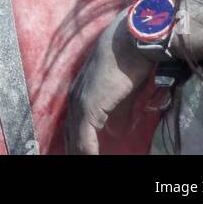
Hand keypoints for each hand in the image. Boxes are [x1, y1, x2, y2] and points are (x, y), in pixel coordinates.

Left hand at [65, 10, 151, 154]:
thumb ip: (118, 114)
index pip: (74, 127)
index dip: (78, 144)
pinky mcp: (88, 104)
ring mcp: (79, 101)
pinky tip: (92, 158)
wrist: (131, 41)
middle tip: (78, 160)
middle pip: (71, 135)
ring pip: (75, 138)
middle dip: (76, 150)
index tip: (85, 153)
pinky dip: (87, 150)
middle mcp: (75, 98)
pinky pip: (84, 136)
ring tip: (86, 162)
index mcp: (81, 94)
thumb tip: (115, 132)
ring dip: (81, 152)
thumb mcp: (123, 94)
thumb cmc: (129, 61)